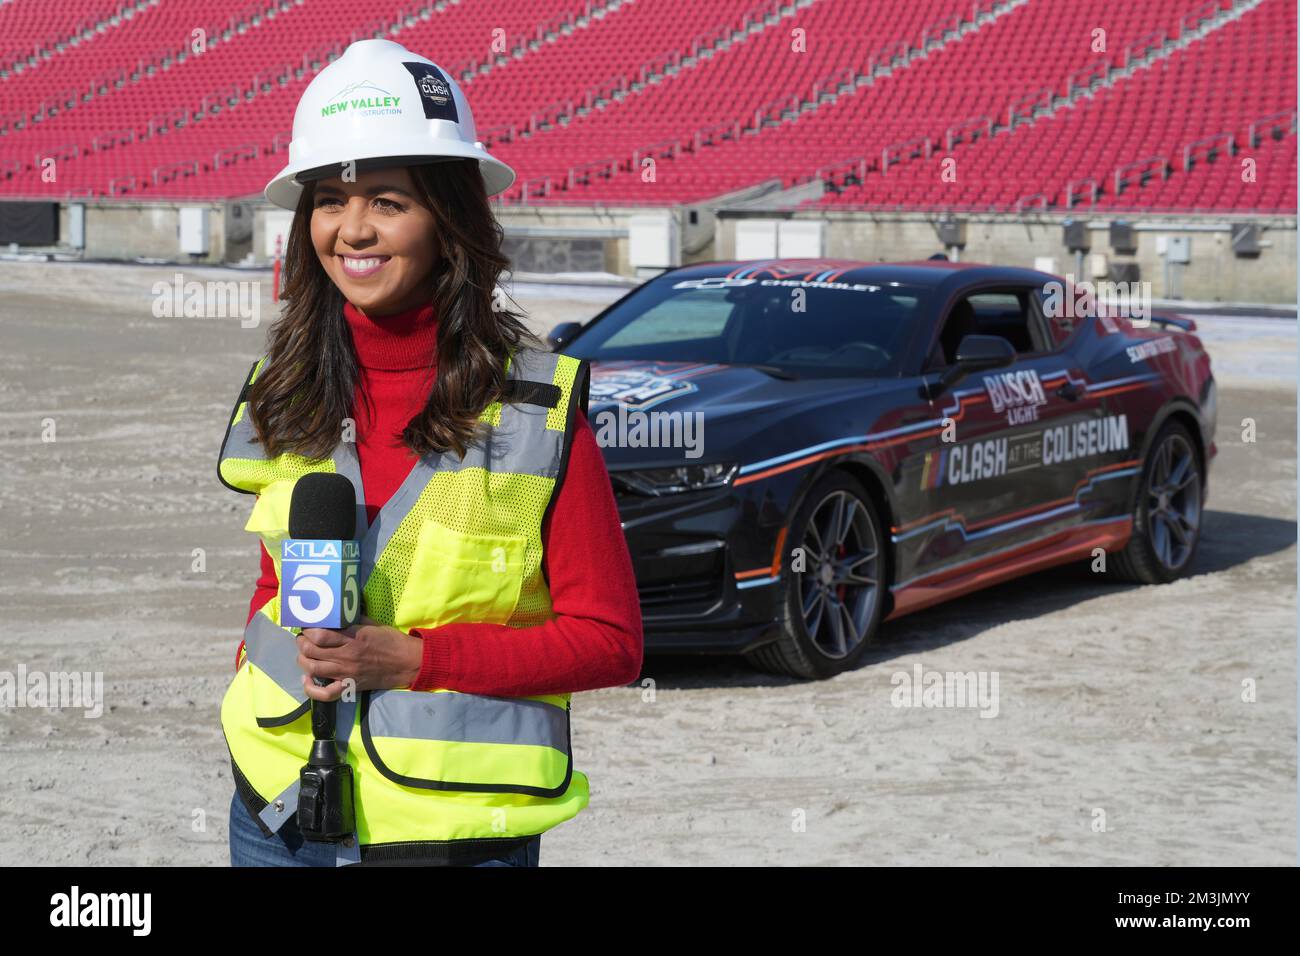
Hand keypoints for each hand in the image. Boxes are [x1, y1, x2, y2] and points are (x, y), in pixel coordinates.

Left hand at [297, 614, 422, 701]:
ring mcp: (347, 673)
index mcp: (353, 637)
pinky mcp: (350, 686)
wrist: (407, 663)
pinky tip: (308, 679)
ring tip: (304, 654)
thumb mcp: (373, 624)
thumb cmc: (391, 641)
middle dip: (302, 642)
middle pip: (311, 650)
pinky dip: (311, 688)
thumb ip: (352, 619)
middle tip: (303, 638)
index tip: (308, 626)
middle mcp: (347, 656)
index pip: (320, 635)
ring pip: (313, 668)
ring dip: (302, 660)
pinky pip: (325, 693)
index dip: (308, 630)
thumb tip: (335, 614)